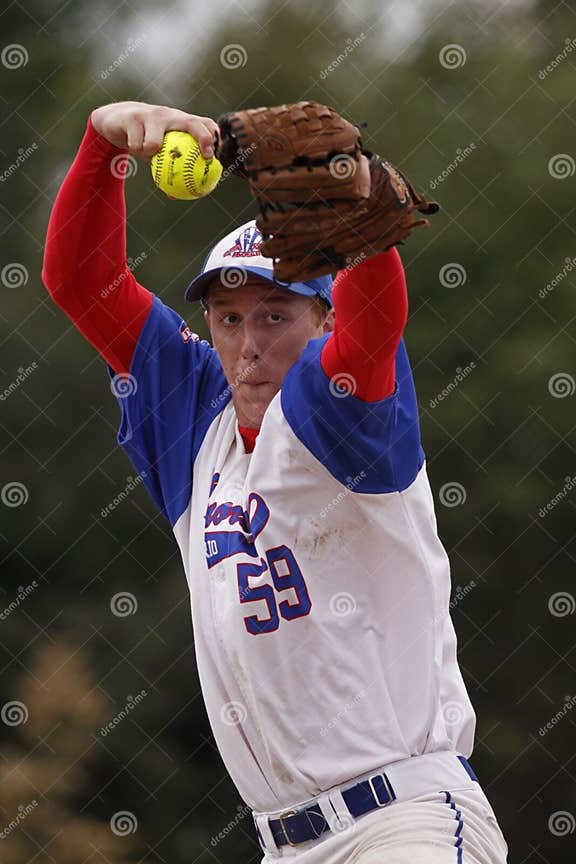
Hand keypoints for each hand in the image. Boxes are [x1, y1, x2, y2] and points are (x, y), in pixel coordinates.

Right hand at [90, 101, 219, 159]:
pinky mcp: (134, 118)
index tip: (217, 155)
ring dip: (149, 154)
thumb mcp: (158, 153)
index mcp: (179, 121)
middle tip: (206, 156)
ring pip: (155, 144)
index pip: (204, 124)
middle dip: (203, 137)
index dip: (214, 137)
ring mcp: (152, 114)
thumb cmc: (144, 138)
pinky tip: (133, 144)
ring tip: (144, 151)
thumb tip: (176, 196)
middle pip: (192, 123)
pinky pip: (138, 145)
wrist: (116, 120)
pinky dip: (136, 150)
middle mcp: (170, 115)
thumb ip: (168, 169)